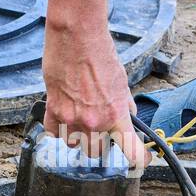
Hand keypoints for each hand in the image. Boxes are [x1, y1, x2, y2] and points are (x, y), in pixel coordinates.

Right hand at [42, 21, 150, 167]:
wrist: (77, 36)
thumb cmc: (100, 54)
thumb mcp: (122, 82)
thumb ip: (124, 105)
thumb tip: (127, 117)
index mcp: (116, 115)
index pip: (131, 151)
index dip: (139, 159)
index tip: (142, 160)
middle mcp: (94, 122)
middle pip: (97, 152)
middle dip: (101, 144)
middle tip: (101, 129)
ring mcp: (71, 118)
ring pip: (74, 145)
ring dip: (78, 138)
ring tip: (80, 121)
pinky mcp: (53, 110)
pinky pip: (54, 133)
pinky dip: (59, 130)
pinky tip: (64, 119)